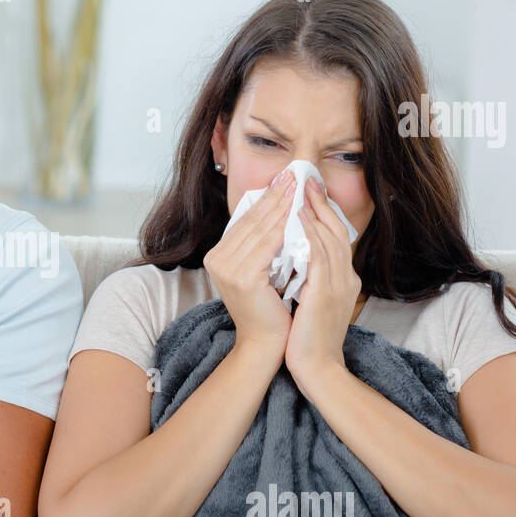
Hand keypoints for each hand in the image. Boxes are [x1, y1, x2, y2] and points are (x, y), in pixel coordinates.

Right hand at [203, 169, 296, 362]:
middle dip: (275, 196)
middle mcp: (216, 260)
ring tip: (298, 187)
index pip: (245, 220)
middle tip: (293, 174)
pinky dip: (286, 227)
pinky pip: (270, 245)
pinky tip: (299, 213)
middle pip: (252, 221)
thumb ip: (259, 244)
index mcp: (217, 256)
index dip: (266, 198)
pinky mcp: (243, 276)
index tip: (283, 179)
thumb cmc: (268, 307)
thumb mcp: (259, 269)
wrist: (266, 342)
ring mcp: (227, 268)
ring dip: (283, 206)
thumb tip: (275, 208)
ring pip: (262, 229)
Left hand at [284, 178, 360, 388]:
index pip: (335, 238)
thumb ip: (307, 279)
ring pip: (330, 238)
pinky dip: (311, 234)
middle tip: (306, 180)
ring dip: (315, 212)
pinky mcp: (326, 294)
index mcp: (343, 280)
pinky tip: (298, 219)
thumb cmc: (309, 339)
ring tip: (300, 191)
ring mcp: (339, 285)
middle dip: (321, 203)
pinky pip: (320, 256)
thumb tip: (291, 258)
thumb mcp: (311, 302)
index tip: (309, 194)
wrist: (318, 370)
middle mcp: (346, 278)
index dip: (323, 213)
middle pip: (337, 231)